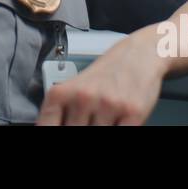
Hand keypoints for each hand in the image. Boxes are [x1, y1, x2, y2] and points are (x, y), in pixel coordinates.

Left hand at [36, 31, 166, 125]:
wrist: (140, 54)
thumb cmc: (106, 73)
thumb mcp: (76, 88)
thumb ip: (64, 111)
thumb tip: (54, 126)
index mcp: (62, 93)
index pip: (47, 125)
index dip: (51, 132)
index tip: (58, 129)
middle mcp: (83, 98)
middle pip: (74, 132)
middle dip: (81, 129)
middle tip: (88, 121)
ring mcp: (107, 105)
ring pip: (98, 134)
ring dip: (101, 128)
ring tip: (105, 118)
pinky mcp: (132, 112)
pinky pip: (120, 133)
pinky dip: (118, 128)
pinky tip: (117, 121)